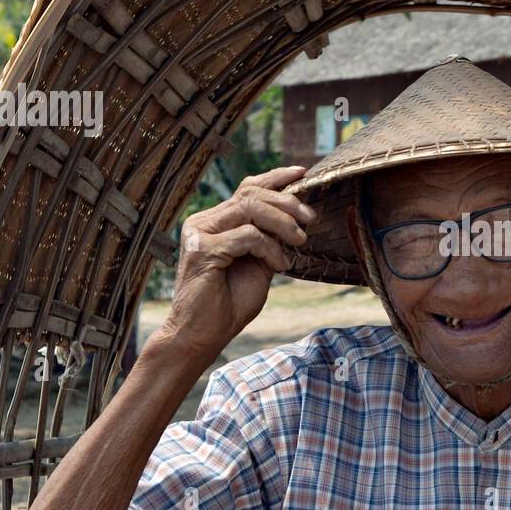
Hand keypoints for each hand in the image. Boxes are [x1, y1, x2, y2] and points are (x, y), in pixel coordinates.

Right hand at [158, 166, 314, 360]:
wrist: (202, 336)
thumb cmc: (229, 304)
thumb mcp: (259, 264)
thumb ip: (269, 238)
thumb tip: (296, 216)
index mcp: (216, 222)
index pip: (247, 188)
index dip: (276, 177)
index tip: (303, 173)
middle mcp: (204, 222)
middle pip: (251, 194)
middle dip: (288, 202)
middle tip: (311, 219)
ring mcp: (199, 233)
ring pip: (250, 208)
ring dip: (283, 223)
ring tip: (299, 241)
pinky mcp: (202, 250)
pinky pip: (247, 236)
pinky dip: (270, 248)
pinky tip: (280, 266)